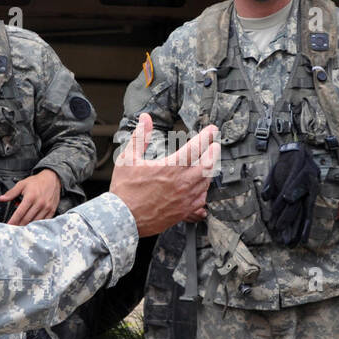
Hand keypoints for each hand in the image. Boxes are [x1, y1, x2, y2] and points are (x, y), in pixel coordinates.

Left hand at [0, 169, 61, 224]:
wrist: (52, 178)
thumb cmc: (37, 182)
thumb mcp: (22, 184)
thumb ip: (11, 193)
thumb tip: (1, 199)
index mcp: (30, 197)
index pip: (19, 213)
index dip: (13, 221)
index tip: (8, 225)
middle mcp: (39, 203)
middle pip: (26, 219)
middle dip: (18, 225)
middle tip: (13, 229)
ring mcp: (46, 208)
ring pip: (35, 222)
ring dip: (27, 226)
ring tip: (21, 228)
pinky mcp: (52, 210)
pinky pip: (44, 221)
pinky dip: (37, 224)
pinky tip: (32, 226)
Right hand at [110, 114, 218, 236]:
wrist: (123, 219)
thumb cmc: (125, 190)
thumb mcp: (128, 159)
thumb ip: (140, 137)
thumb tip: (145, 119)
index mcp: (171, 167)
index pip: (196, 147)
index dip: (207, 135)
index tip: (212, 129)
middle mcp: (182, 183)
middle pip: (209, 164)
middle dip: (214, 151)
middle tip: (215, 144)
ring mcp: (185, 198)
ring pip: (207, 181)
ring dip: (210, 170)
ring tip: (208, 162)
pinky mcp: (184, 211)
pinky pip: (202, 199)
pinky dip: (204, 189)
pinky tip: (201, 185)